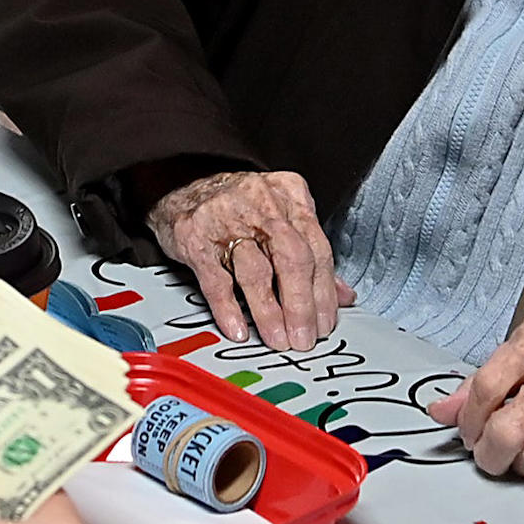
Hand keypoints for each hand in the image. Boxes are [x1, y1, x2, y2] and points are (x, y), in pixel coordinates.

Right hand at [146, 168, 349, 350]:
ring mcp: (227, 219)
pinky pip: (216, 279)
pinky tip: (239, 328)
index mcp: (291, 195)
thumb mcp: (281, 218)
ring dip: (270, 312)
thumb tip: (342, 295)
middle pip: (292, 258)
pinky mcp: (195, 238)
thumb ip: (311, 253)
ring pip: (256, 271)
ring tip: (277, 338)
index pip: (317, 249)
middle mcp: (262, 204)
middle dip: (302, 305)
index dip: (324, 292)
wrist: (181, 184)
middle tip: (304, 338)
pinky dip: (229, 308)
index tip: (325, 323)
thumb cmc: (238, 206)